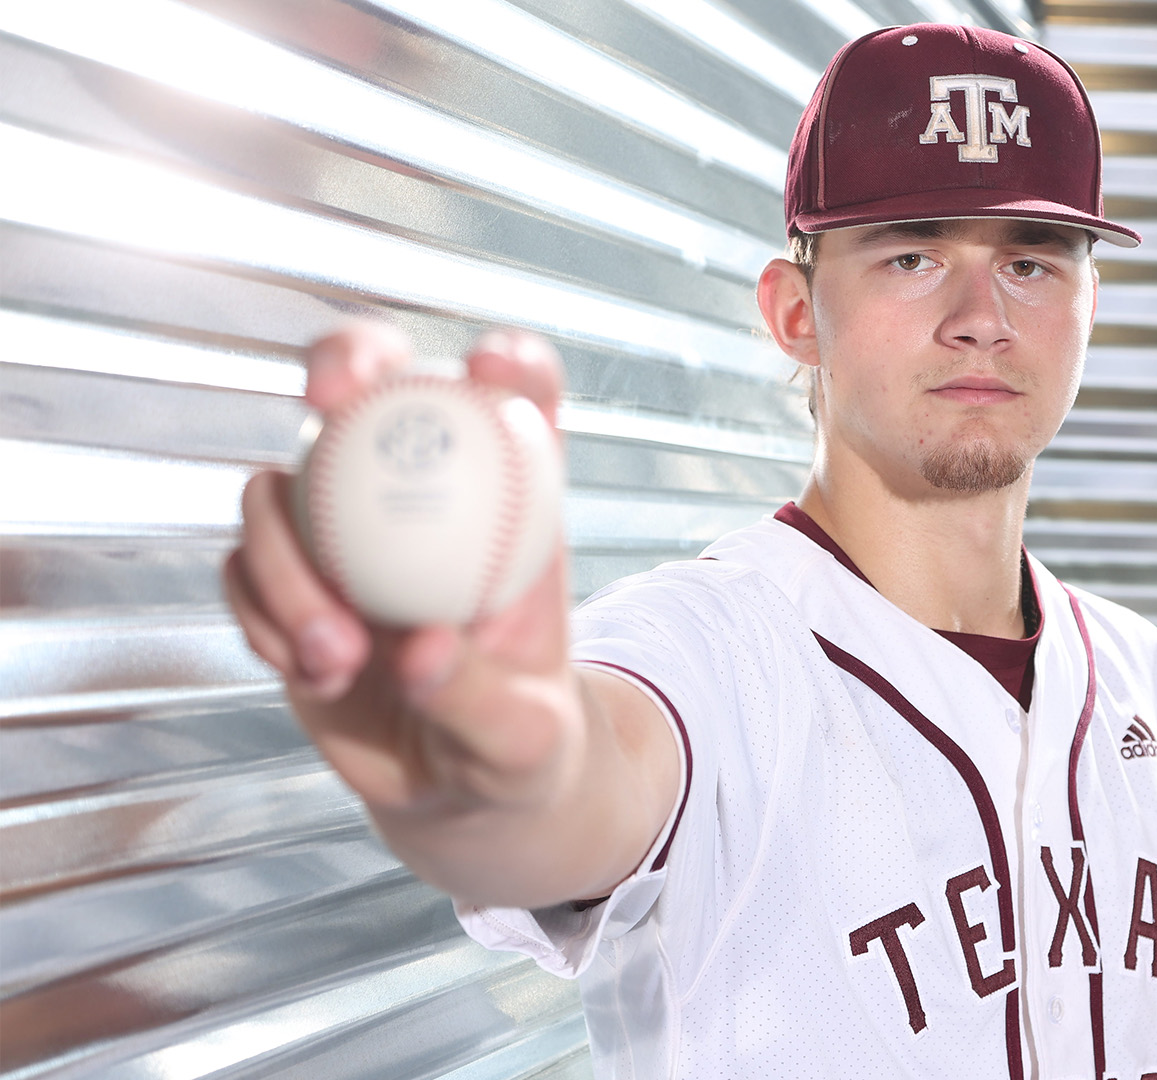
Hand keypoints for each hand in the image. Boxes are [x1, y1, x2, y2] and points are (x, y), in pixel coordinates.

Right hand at [223, 321, 576, 814]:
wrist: (455, 792)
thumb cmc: (519, 747)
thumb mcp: (524, 737)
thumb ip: (478, 694)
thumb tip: (422, 649)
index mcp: (513, 503)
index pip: (522, 401)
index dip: (510, 364)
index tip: (492, 368)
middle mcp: (423, 496)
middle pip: (375, 387)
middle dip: (345, 360)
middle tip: (330, 400)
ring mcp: (343, 533)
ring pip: (282, 490)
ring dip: (291, 562)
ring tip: (337, 652)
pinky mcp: (286, 585)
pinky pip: (246, 573)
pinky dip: (265, 617)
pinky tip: (312, 671)